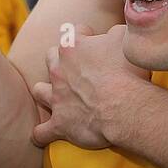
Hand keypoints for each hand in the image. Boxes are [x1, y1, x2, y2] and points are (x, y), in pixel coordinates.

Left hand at [31, 24, 142, 149]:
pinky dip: (42, 135)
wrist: (125, 107)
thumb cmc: (127, 72)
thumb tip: (112, 33)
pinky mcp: (59, 123)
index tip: (97, 42)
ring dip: (46, 92)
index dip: (87, 36)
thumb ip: (115, 31)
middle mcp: (59, 69)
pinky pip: (42, 132)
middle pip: (51, 57)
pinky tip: (44, 136)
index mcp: (74, 45)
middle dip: (60, 60)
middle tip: (76, 67)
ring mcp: (56, 97)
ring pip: (40, 91)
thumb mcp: (125, 38)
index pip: (75, 32)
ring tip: (54, 96)